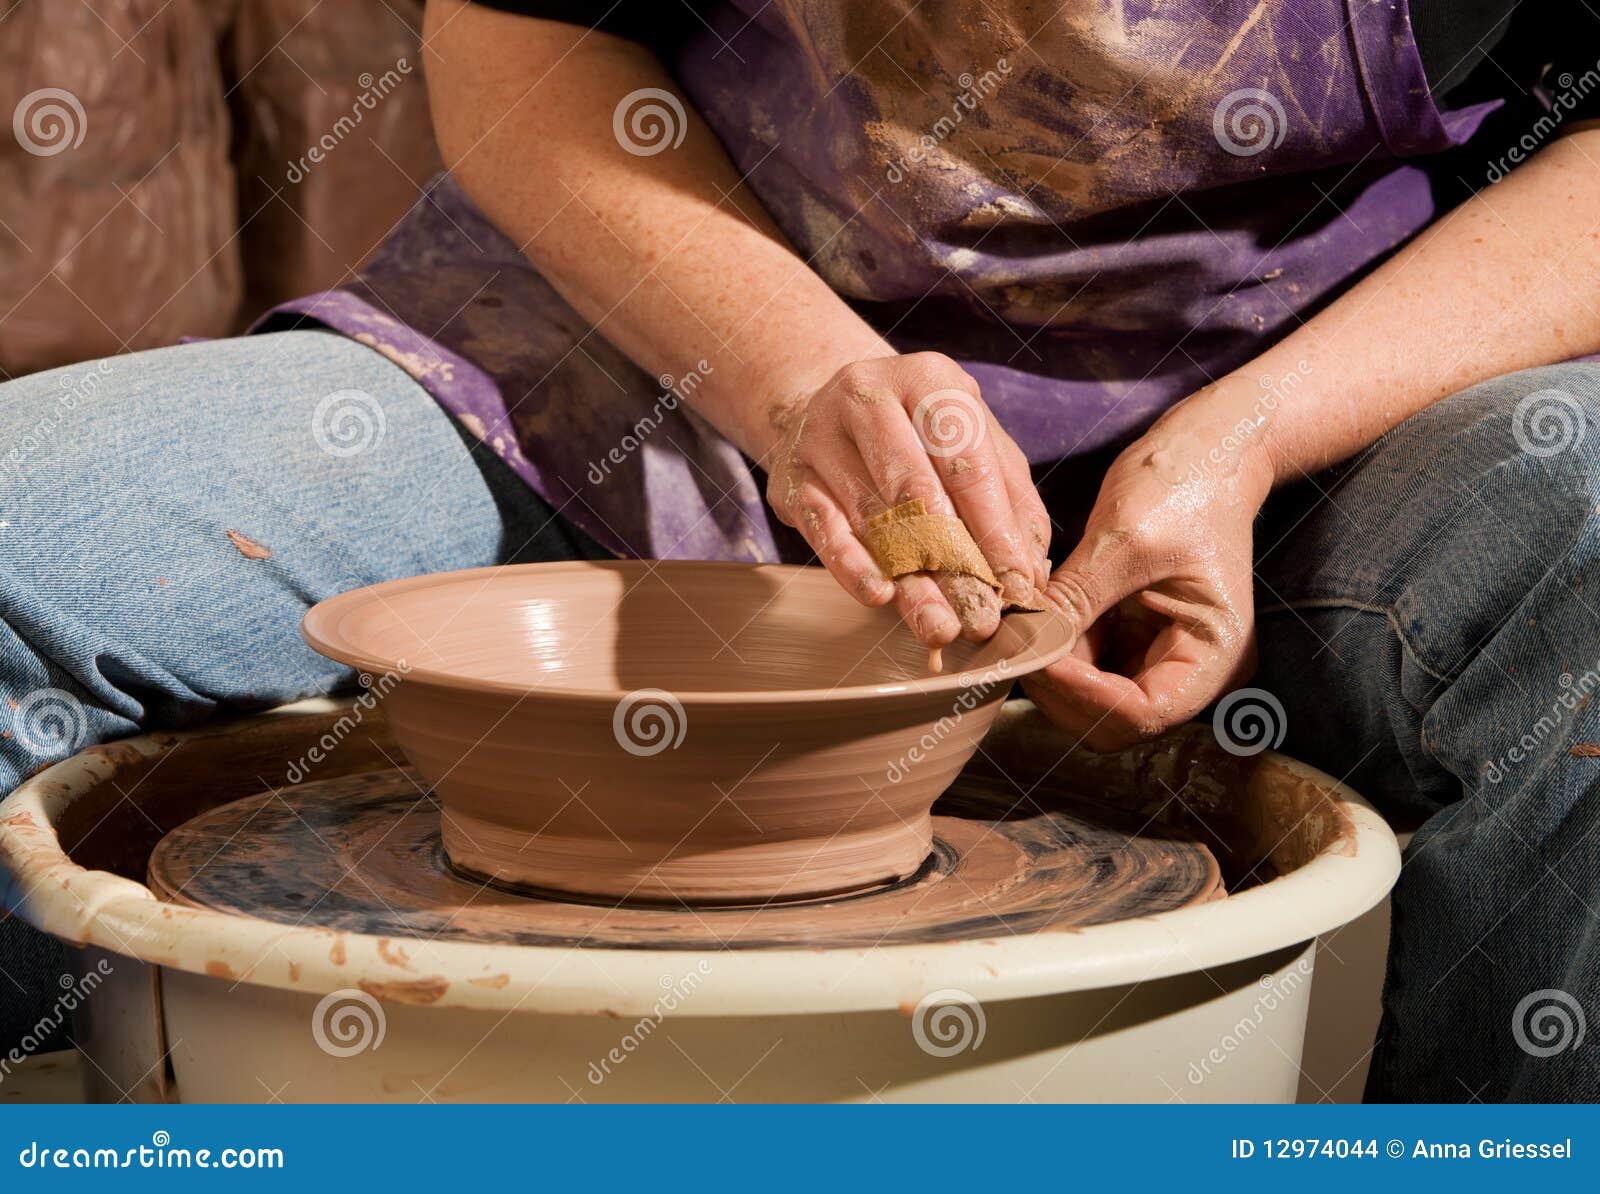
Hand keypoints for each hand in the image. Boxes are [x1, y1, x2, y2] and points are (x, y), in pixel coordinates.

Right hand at [765, 352, 1050, 647]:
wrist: (829, 413)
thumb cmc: (919, 435)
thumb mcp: (974, 446)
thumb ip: (1011, 500)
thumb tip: (1031, 574)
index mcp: (928, 379)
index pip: (967, 462)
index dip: (996, 528)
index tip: (1018, 585)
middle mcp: (868, 395)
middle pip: (917, 488)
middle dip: (954, 561)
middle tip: (981, 619)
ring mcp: (821, 433)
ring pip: (872, 516)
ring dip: (910, 580)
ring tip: (939, 627)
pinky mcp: (791, 476)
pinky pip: (824, 528)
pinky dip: (852, 566)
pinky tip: (880, 597)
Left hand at [1023, 410, 1272, 750]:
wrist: (1206, 450)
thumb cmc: (1184, 483)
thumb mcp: (1125, 539)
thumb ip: (1075, 599)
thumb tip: (1020, 641)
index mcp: (1215, 653)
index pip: (1143, 713)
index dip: (1083, 696)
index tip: (1039, 657)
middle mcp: (1193, 667)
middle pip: (1114, 718)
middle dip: (1061, 688)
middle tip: (1016, 645)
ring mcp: (1162, 654)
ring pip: (1093, 697)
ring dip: (1053, 670)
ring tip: (1021, 624)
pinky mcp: (1134, 637)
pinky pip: (1086, 663)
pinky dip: (1056, 648)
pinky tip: (1034, 615)